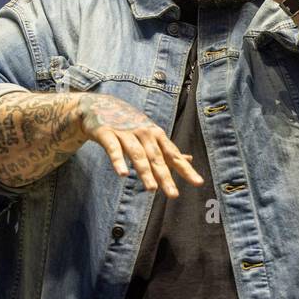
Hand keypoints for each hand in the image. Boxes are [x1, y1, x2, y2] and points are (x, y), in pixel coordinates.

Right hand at [77, 94, 203, 197]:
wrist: (100, 104)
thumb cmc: (130, 123)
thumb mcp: (151, 134)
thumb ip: (167, 150)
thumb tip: (189, 159)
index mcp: (157, 135)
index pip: (174, 155)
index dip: (186, 169)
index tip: (199, 183)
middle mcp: (144, 133)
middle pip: (157, 158)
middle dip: (166, 176)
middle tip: (174, 194)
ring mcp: (125, 132)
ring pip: (137, 154)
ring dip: (145, 171)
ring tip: (152, 189)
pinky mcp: (107, 133)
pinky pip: (113, 149)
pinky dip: (118, 161)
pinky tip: (123, 174)